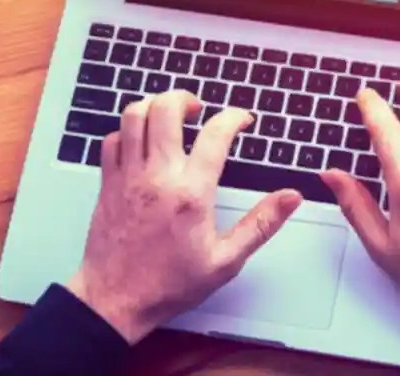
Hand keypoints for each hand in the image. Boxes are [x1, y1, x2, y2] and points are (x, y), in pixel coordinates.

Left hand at [67, 91, 302, 343]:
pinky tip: (142, 143)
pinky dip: (128, 131)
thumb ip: (261, 224)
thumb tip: (290, 197)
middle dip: (186, 98)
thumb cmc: (169, 284)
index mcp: (191, 193)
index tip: (242, 120)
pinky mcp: (108, 183)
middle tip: (198, 109)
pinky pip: (113, 139)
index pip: (216, 134)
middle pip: (166, 109)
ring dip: (154, 106)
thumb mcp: (225, 260)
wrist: (115, 300)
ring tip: (170, 116)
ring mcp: (128, 177)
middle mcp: (158, 176)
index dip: (234, 117)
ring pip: (135, 115)